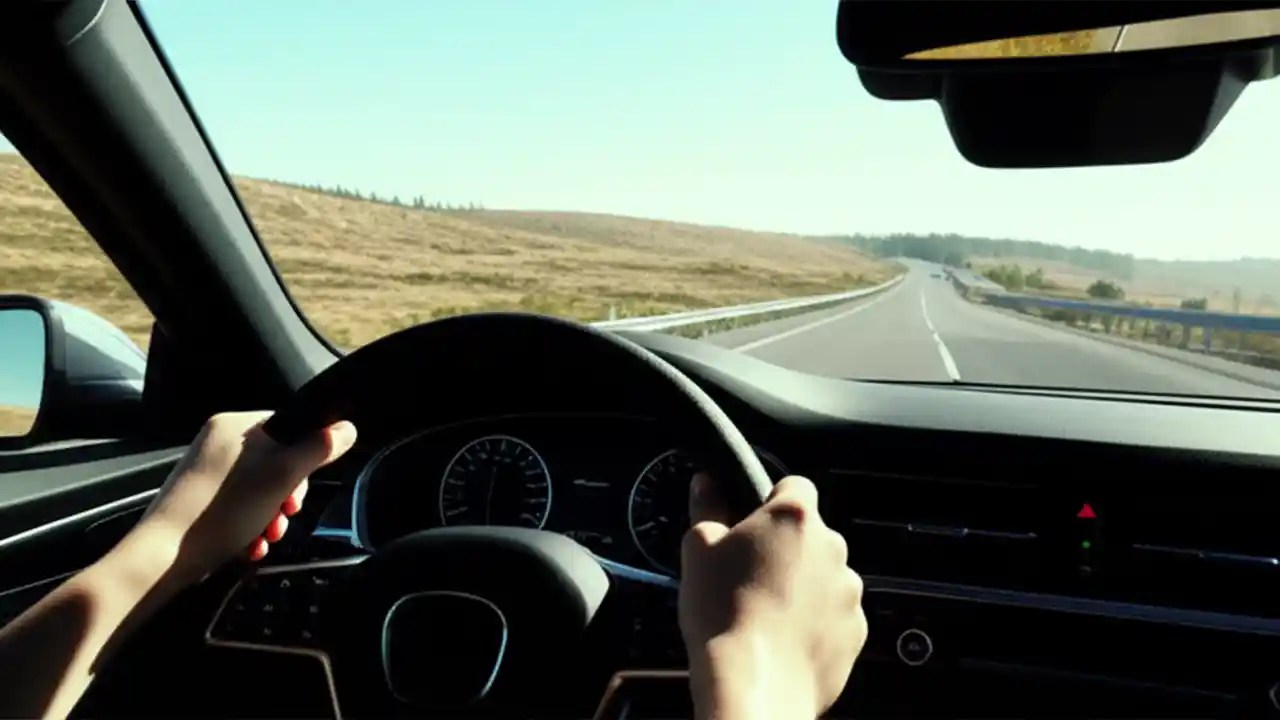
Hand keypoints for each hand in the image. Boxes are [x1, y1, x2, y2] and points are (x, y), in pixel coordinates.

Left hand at [128, 411, 357, 587]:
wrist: (160, 558)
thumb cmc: (222, 511)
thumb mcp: (282, 476)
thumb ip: (319, 448)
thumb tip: (346, 429)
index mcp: (235, 425)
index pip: (289, 427)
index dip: (306, 460)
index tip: (302, 491)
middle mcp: (216, 442)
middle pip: (276, 462)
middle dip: (287, 496)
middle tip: (285, 517)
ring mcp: (204, 473)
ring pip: (259, 489)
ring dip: (271, 517)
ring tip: (266, 539)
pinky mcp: (196, 501)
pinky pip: (237, 506)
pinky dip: (249, 527)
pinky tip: (250, 548)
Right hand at [678, 474, 865, 719]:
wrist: (755, 686)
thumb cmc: (721, 614)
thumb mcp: (698, 550)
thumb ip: (707, 507)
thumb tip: (707, 484)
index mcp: (793, 517)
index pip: (794, 485)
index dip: (771, 501)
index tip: (752, 523)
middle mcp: (831, 547)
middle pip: (811, 534)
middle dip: (786, 548)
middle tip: (750, 574)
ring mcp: (848, 590)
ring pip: (825, 575)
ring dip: (803, 585)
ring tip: (765, 612)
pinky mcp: (856, 629)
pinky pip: (835, 614)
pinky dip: (816, 621)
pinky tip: (784, 637)